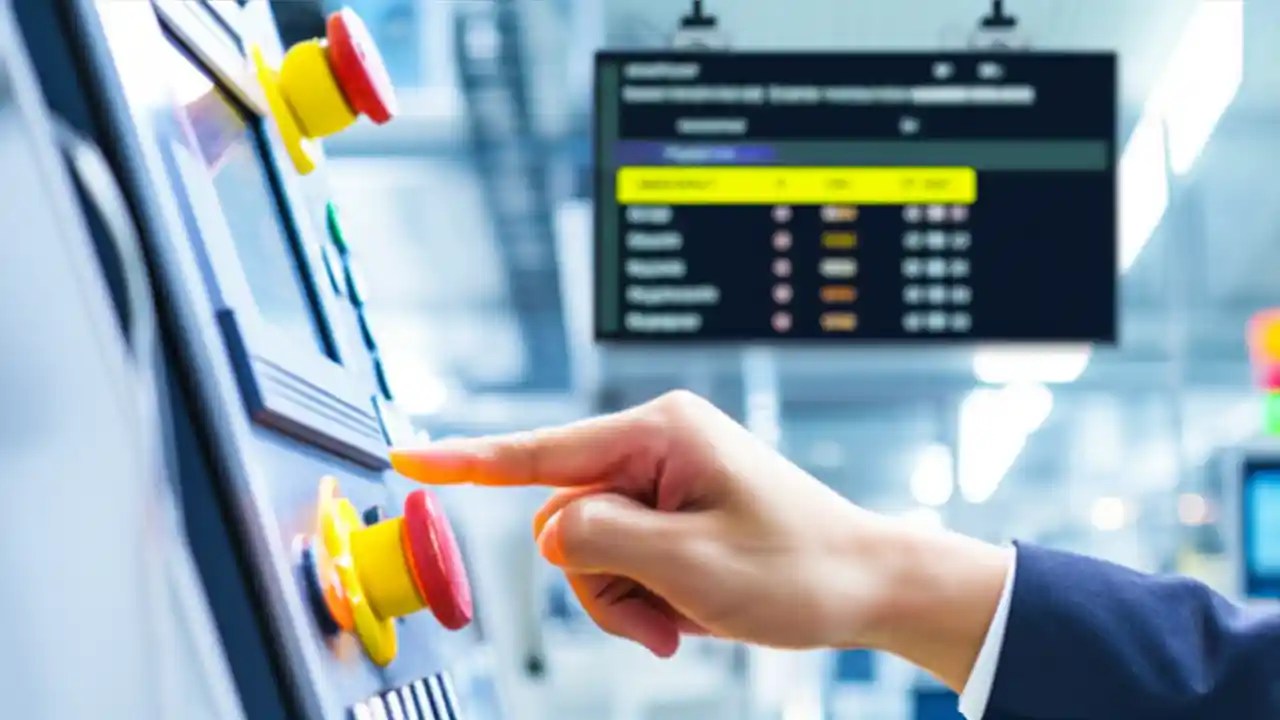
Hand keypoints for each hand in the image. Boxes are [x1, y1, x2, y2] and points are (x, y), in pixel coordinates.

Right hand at [391, 391, 1009, 689]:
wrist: (864, 584)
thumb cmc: (799, 566)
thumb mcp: (692, 562)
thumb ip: (600, 540)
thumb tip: (546, 530)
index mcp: (660, 432)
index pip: (541, 450)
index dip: (465, 462)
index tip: (406, 457)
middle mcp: (654, 443)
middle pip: (565, 518)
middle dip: (600, 582)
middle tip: (660, 618)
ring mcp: (661, 476)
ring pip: (587, 548)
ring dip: (623, 597)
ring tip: (680, 616)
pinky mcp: (669, 507)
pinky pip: (618, 556)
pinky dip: (641, 595)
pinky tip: (685, 608)